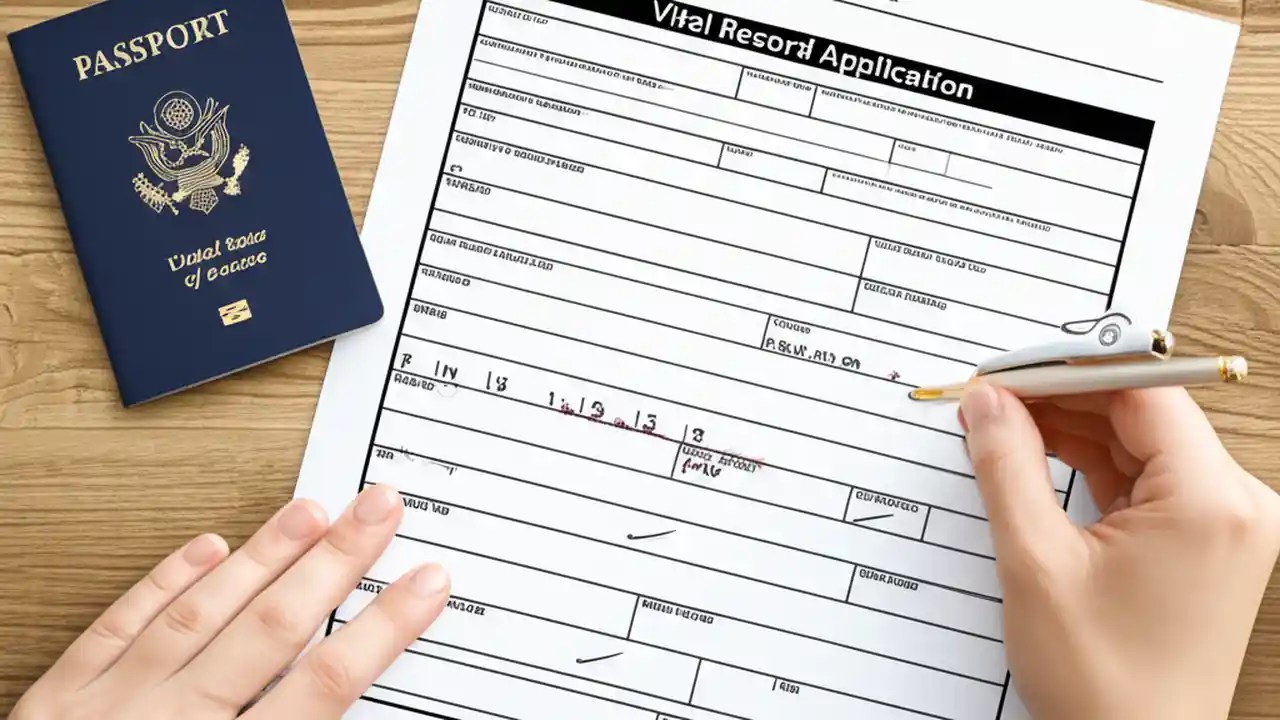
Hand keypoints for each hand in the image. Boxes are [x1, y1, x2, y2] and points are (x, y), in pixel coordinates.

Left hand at [11, 486, 447, 719]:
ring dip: (262, 557)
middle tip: (378, 509)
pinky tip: (204, 547)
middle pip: (271, 630)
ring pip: (199, 614)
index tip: (425, 584)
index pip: (323, 686)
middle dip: (336, 563)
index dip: (382, 629)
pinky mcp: (55, 702)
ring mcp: (107, 709)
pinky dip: (162, 584)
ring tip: (309, 511)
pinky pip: (115, 627)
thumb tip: (341, 712)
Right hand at [960, 385, 1279, 719]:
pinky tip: (1036, 457)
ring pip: (1138, 441)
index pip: (1140, 389)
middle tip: (991, 394)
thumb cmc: (1102, 686)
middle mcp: (1234, 506)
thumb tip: (987, 403)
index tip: (1005, 369)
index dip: (1065, 368)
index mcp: (1211, 503)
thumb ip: (1007, 466)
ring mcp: (1223, 526)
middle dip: (1061, 396)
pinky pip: (1143, 478)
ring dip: (1071, 427)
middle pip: (1141, 410)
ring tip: (1002, 424)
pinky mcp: (1203, 543)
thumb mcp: (1036, 563)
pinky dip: (1090, 464)